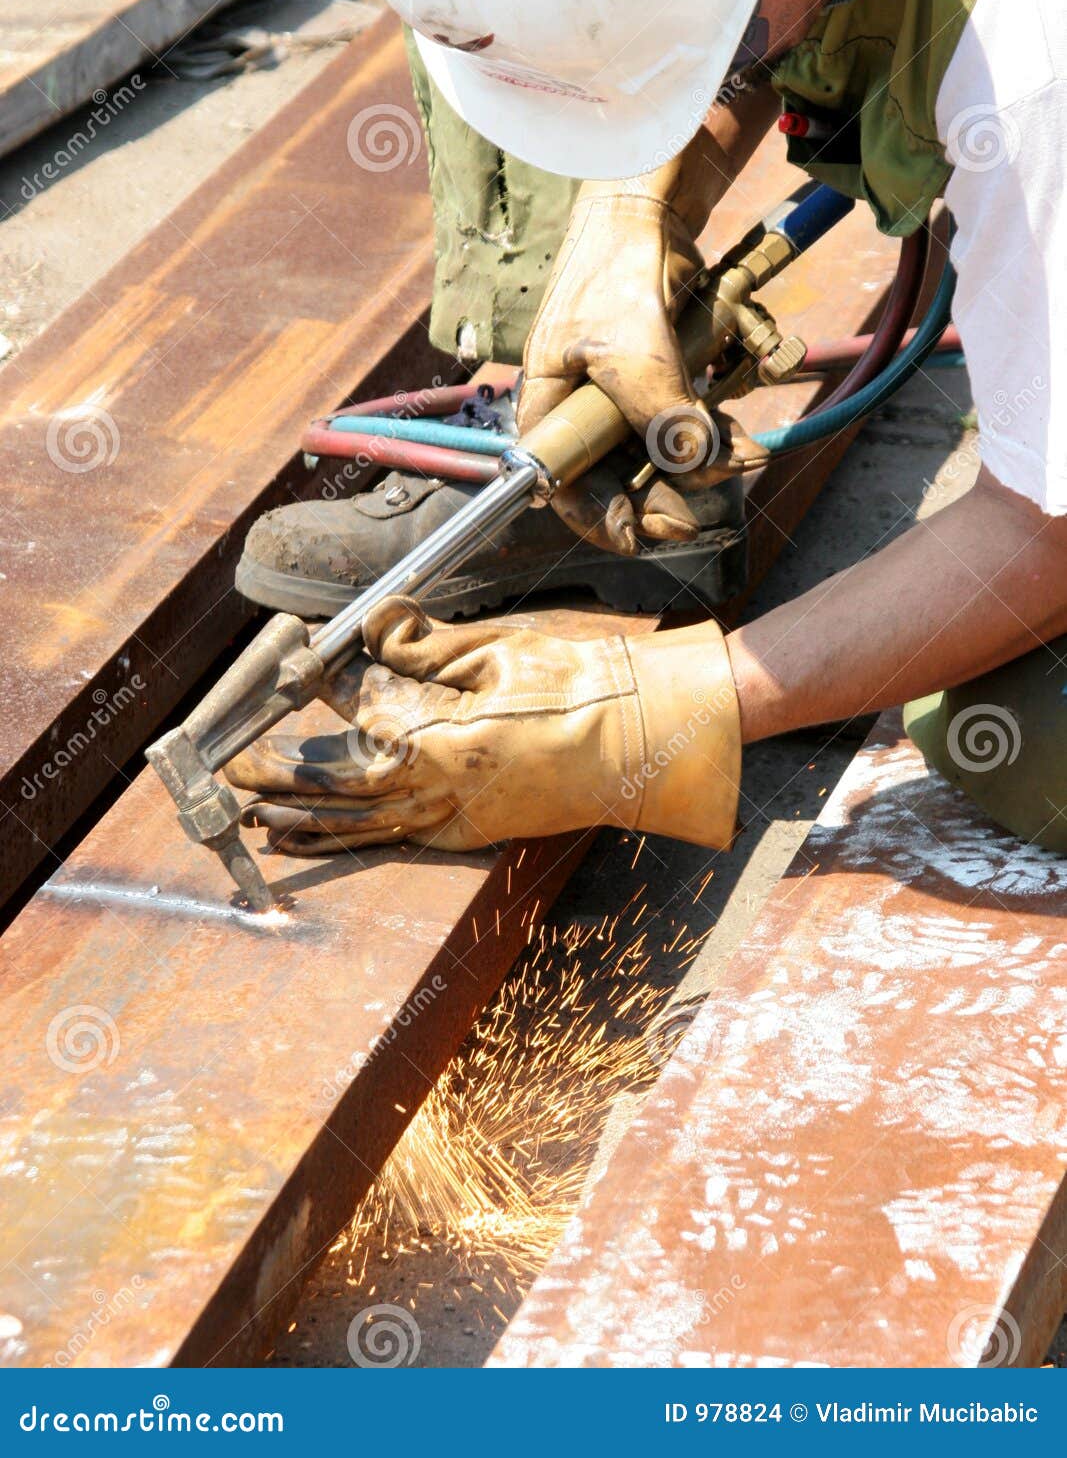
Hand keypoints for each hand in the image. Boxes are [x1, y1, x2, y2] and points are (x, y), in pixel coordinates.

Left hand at [226, 597, 740, 854]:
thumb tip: (374, 626)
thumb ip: (430, 646)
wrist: (654, 738)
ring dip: (314, 823)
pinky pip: (407, 839)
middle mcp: (450, 794)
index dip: (326, 700)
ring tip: (262, 823)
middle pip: (348, 794)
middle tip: (235, 777)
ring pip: (371, 827)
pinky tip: (336, 837)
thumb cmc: (586, 685)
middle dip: (287, 783)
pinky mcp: (482, 831)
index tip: (296, 676)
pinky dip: (362, 839)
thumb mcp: (505, 650)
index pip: (362, 727)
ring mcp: (466, 820)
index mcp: (451, 744)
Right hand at [517, 182, 767, 554]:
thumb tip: (700, 471)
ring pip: (662, 451)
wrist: (647, 207)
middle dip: (666, 494)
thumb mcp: (636, 355)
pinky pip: (687, 419)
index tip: (640, 535)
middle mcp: (582, 408)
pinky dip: (716, 426)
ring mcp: (623, 394)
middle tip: (699, 510)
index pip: (562, 485)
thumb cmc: (615, 273)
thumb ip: (665, 417)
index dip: (599, 518)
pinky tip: (741, 427)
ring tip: (741, 453)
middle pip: (620, 477)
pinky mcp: (661, 376)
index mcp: (550, 407)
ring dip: (703, 459)